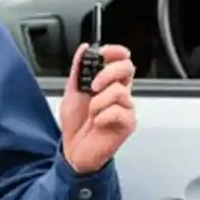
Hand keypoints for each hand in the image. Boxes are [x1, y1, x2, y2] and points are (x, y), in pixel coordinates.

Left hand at [59, 44, 136, 174]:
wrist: (74, 150)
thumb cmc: (75, 124)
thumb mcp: (71, 92)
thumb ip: (78, 70)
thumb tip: (84, 49)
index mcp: (107, 83)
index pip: (120, 60)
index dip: (115, 52)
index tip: (105, 52)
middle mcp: (119, 93)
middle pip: (127, 68)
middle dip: (108, 73)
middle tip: (93, 86)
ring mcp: (125, 108)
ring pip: (119, 91)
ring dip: (99, 102)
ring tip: (92, 113)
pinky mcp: (128, 123)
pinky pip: (119, 112)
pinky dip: (103, 116)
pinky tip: (98, 123)